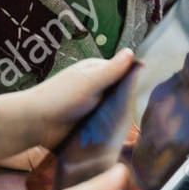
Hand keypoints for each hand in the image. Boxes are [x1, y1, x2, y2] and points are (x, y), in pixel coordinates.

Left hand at [0, 49, 135, 159]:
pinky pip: (104, 126)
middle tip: (148, 116)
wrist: (35, 124)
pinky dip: (111, 131)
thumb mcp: (90, 81)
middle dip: (130, 103)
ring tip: (137, 130)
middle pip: (121, 94)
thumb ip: (112, 70)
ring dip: (121, 120)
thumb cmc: (61, 97)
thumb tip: (132, 51)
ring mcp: (92, 107)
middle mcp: (95, 87)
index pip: (124, 72)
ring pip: (114, 112)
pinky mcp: (87, 125)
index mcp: (96, 71)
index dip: (137, 80)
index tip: (153, 91)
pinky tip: (123, 138)